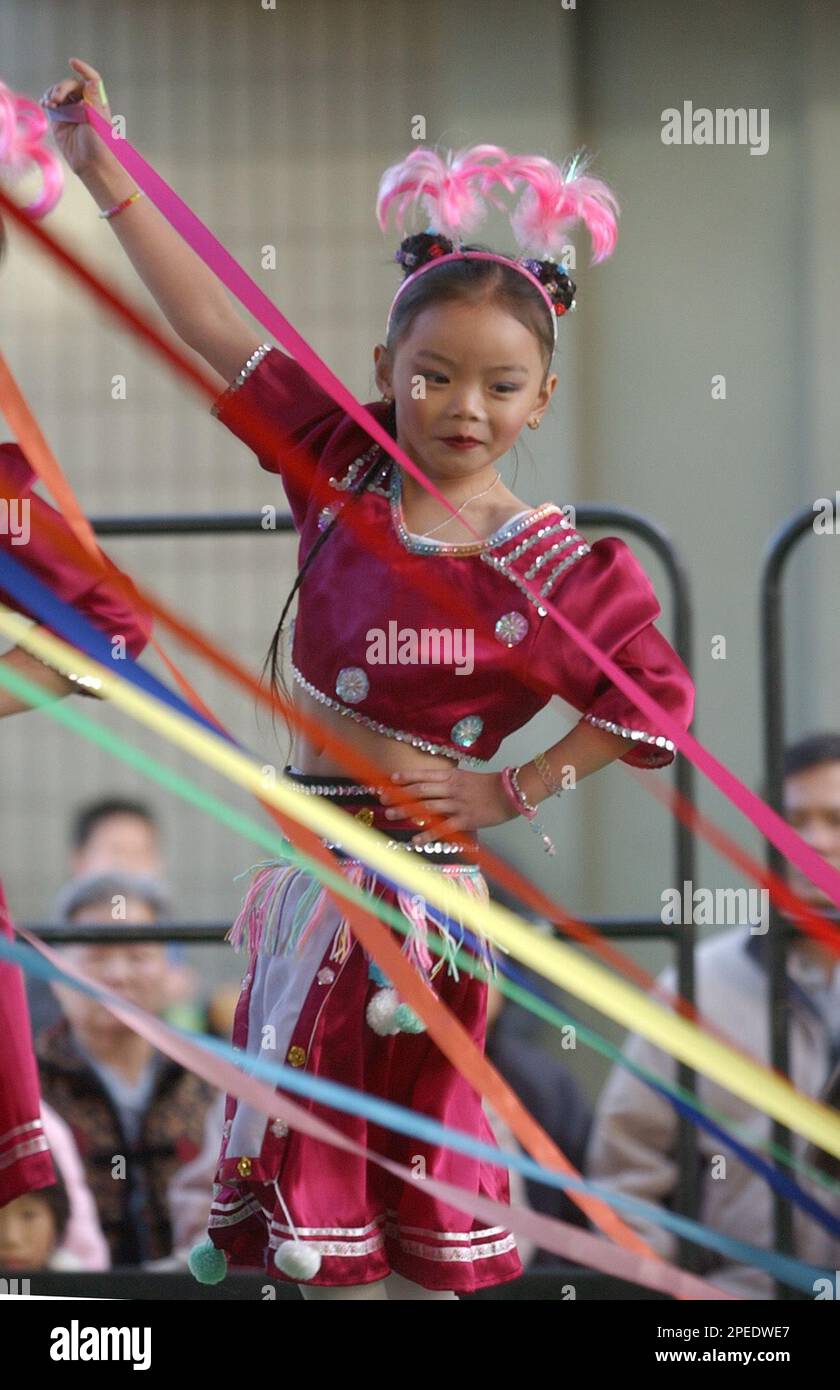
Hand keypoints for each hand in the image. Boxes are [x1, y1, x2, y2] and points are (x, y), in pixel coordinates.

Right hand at [40, 57, 112, 177]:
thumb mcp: (99, 119)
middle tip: (56, 98)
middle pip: (70, 84)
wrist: (92, 166)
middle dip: (62, 87)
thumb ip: (94, 99)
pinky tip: (46, 104)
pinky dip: (46, 101)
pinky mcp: (59, 120)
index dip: (83, 69)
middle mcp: (83, 104)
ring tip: (51, 103)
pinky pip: (50, 104)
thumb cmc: (102, 145)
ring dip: (52, 93)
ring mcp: (70, 111)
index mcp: (96, 101)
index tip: (72, 62)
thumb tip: (93, 81)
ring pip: (58, 93)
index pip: (90, 79)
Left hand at [380, 768, 518, 846]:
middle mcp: (452, 788)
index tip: (390, 779)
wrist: (513, 792)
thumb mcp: (467, 778)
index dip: (406, 776)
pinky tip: (416, 839)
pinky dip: (428, 833)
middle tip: (383, 799)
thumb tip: (431, 787)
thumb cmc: (490, 786)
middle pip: (421, 790)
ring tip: (391, 814)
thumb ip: (450, 782)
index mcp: (453, 776)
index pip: (425, 774)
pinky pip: (443, 827)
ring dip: (407, 810)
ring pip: (427, 807)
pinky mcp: (466, 819)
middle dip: (399, 794)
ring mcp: (458, 804)